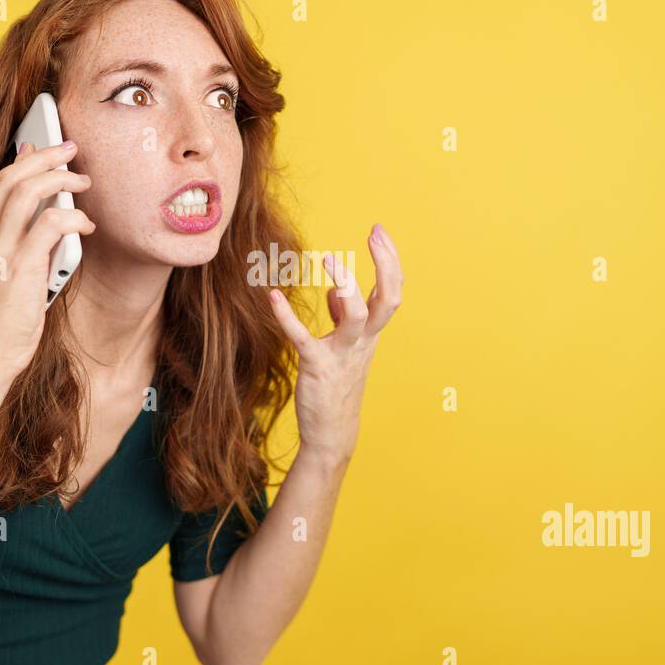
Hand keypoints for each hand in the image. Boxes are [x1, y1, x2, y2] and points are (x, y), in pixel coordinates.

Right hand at [0, 140, 94, 386]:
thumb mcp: (0, 278)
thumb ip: (16, 247)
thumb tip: (46, 219)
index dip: (24, 161)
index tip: (43, 149)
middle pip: (11, 178)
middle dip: (44, 157)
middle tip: (70, 151)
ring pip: (28, 192)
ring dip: (60, 179)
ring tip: (82, 180)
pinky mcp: (20, 268)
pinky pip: (49, 224)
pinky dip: (72, 217)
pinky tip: (85, 225)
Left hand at [266, 223, 402, 468]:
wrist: (331, 432)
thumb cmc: (337, 386)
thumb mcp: (345, 348)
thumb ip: (341, 317)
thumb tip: (332, 289)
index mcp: (371, 334)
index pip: (392, 291)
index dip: (390, 261)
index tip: (379, 232)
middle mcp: (363, 341)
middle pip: (389, 299)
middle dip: (386, 264)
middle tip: (374, 234)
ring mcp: (342, 354)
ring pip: (358, 315)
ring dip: (346, 284)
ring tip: (329, 258)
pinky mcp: (317, 367)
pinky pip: (303, 338)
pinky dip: (287, 316)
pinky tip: (272, 297)